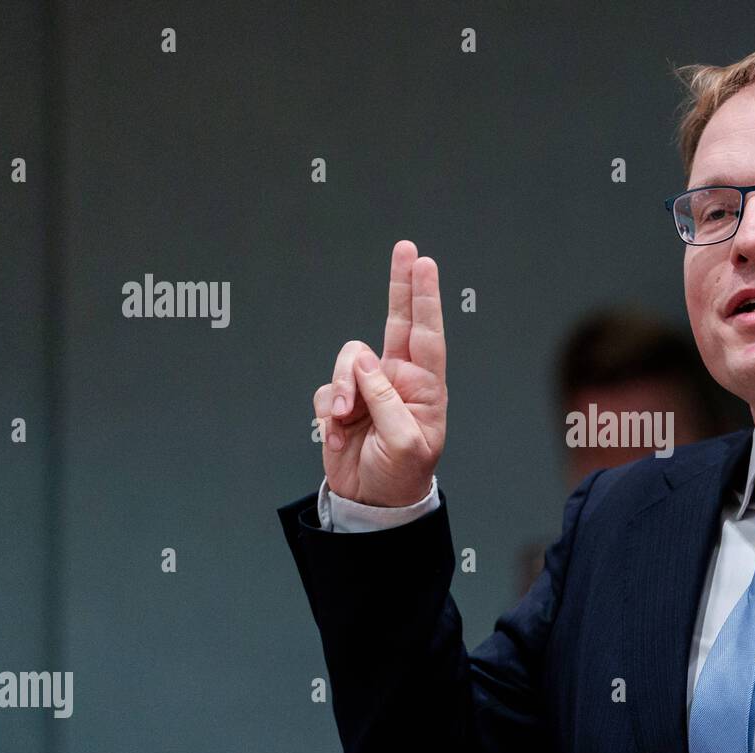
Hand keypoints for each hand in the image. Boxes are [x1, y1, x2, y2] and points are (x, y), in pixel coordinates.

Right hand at [314, 240, 446, 506]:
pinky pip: (328, 390)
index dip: (424, 298)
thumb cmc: (402, 475)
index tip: (424, 264)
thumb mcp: (405, 443)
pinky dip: (329, 411)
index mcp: (424, 387)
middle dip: (400, 286)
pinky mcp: (341, 402)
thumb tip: (362, 361)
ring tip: (348, 418)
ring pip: (348, 359)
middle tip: (405, 249)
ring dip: (343, 386)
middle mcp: (397, 379)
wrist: (373, 502)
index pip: (426, 334)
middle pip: (397, 322)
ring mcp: (368, 388)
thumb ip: (386, 399)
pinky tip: (339, 433)